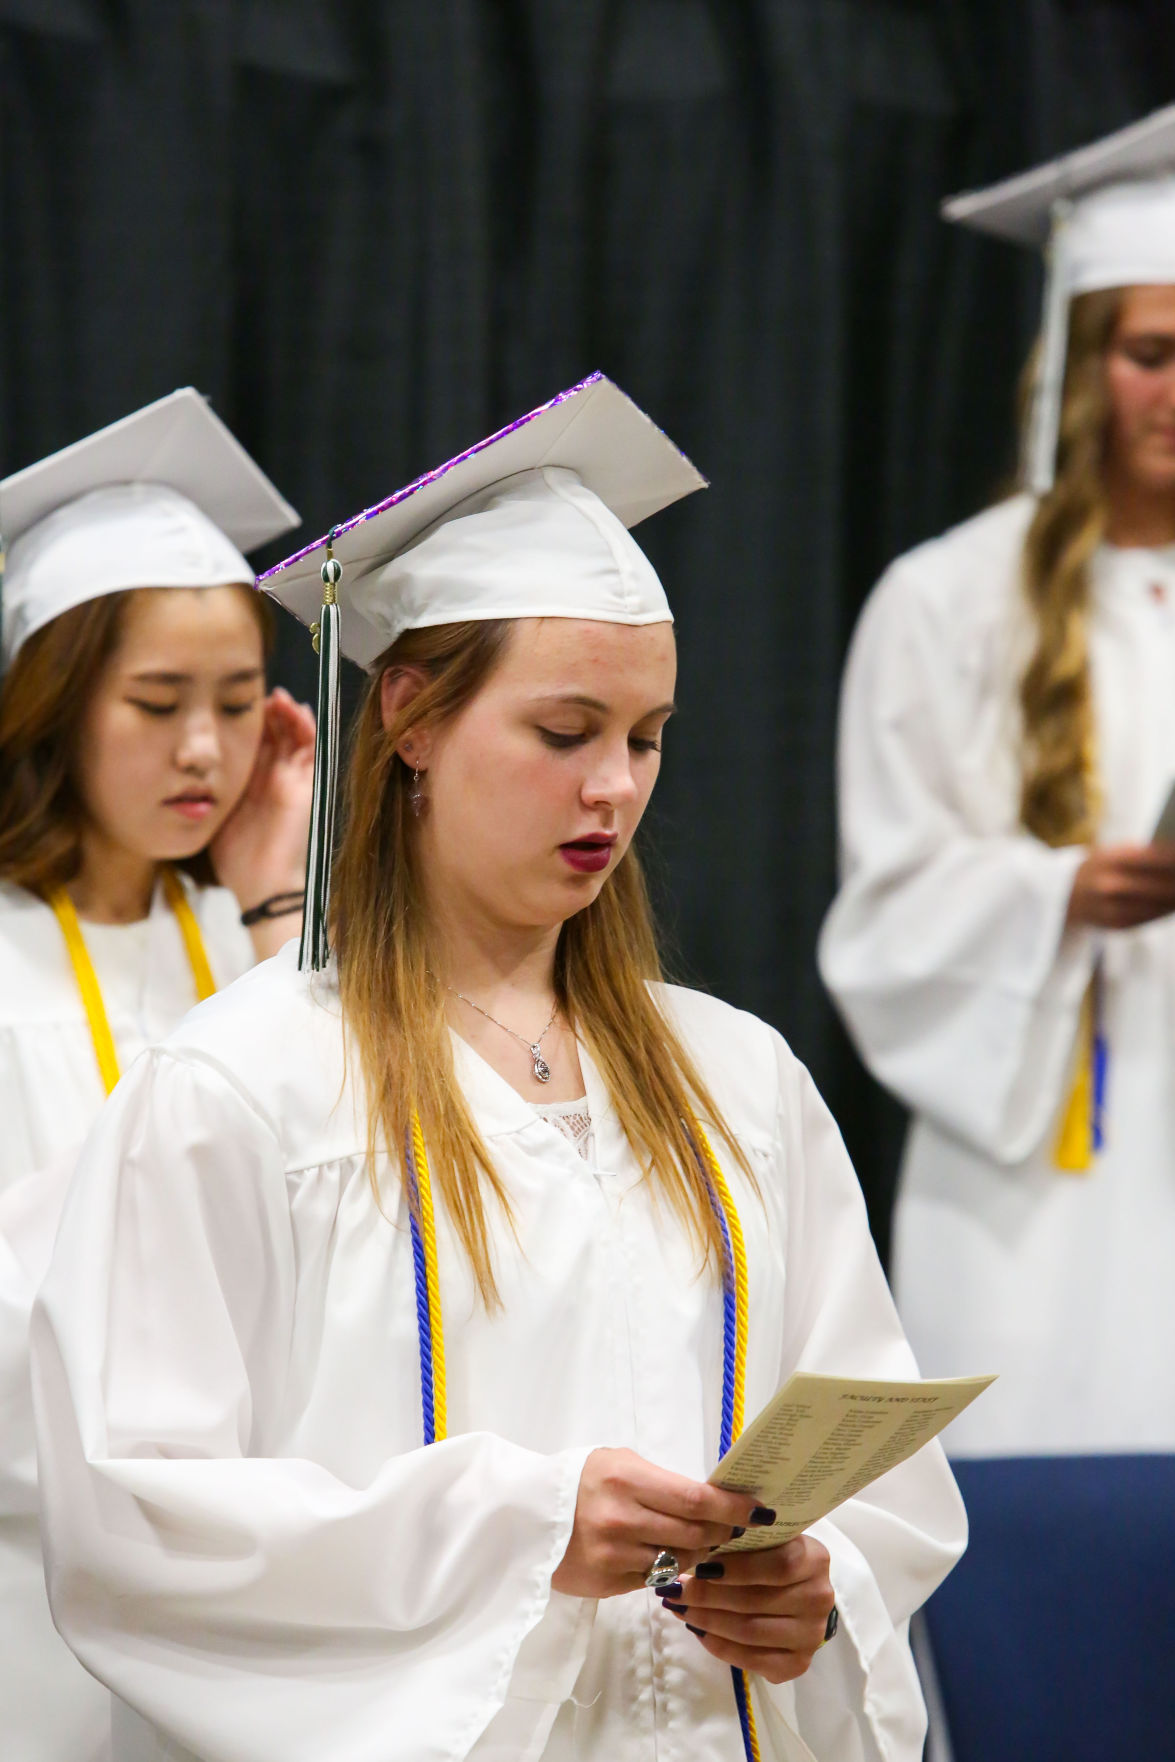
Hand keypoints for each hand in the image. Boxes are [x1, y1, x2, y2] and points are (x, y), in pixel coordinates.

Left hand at [210, 689, 315, 909]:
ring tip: (274, 696)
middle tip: (255, 692)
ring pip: (295, 735)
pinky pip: (311, 749)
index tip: (230, 702)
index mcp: (252, 782)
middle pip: (275, 733)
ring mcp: (293, 779)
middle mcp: (274, 777)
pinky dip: (306, 727)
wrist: (261, 883)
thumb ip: (208, 790)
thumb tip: (184, 770)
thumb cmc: (236, 857)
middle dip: (267, 711)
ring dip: (286, 713)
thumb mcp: (215, 812)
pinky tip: (295, 710)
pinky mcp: (307, 784)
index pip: (252, 741)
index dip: (246, 721)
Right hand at [551, 1448, 767, 1600]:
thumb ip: (662, 1482)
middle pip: (695, 1534)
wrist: (527, 1515)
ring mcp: (614, 1556)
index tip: (759, 1510)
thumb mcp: (619, 1463)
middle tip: (739, 1529)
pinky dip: (672, 1571)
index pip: (696, 1499)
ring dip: (700, 1555)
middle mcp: (621, 1519)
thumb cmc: (582, 1480)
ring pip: (681, 1562)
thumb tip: (712, 1500)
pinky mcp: (607, 1584)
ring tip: (706, 1543)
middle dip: (724, 1532)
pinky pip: (656, 1581)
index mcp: (626, 1479)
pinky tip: (673, 1559)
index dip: (733, 1507)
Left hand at [655, 1535, 834, 1684]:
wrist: (799, 1594)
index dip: (738, 1568)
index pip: (778, 1565)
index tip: (701, 1566)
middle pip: (757, 1601)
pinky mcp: (797, 1664)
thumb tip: (696, 1545)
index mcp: (816, 1559)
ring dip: (708, 1620)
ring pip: (750, 1631)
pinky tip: (698, 1630)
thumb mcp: (766, 1539)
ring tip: (680, 1608)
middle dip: (709, 1595)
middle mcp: (820, 1599)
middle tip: (676, 1589)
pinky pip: (752, 1659)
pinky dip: (719, 1645)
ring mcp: (811, 1636)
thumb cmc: (773, 1556)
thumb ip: (743, 1540)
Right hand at [1066, 843, 1174, 929]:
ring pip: (1160, 905)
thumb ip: (1147, 855)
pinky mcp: (1117, 925)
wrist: (1063, 895)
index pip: (1157, 860)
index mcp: (1111, 860)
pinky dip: (1166, 910)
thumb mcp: (1114, 853)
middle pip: (1163, 887)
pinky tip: (1174, 904)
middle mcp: (1110, 886)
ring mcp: (1112, 908)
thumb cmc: (1100, 867)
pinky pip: (1151, 918)